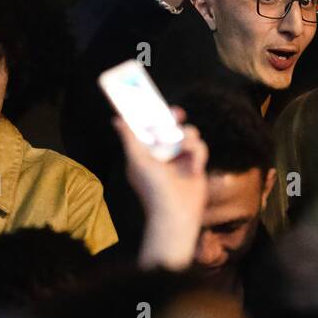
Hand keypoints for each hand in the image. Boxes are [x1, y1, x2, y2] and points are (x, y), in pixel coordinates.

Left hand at [113, 108, 208, 269]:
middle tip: (177, 114)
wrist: (176, 212)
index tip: (157, 104)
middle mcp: (163, 153)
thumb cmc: (153, 188)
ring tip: (185, 150)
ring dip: (188, 139)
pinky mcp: (195, 164)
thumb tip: (116, 120)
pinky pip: (200, 147)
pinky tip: (194, 169)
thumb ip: (129, 139)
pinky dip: (198, 155)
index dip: (154, 115)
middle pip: (171, 127)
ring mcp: (180, 158)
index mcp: (146, 151)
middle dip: (174, 120)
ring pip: (188, 134)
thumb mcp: (137, 161)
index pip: (150, 127)